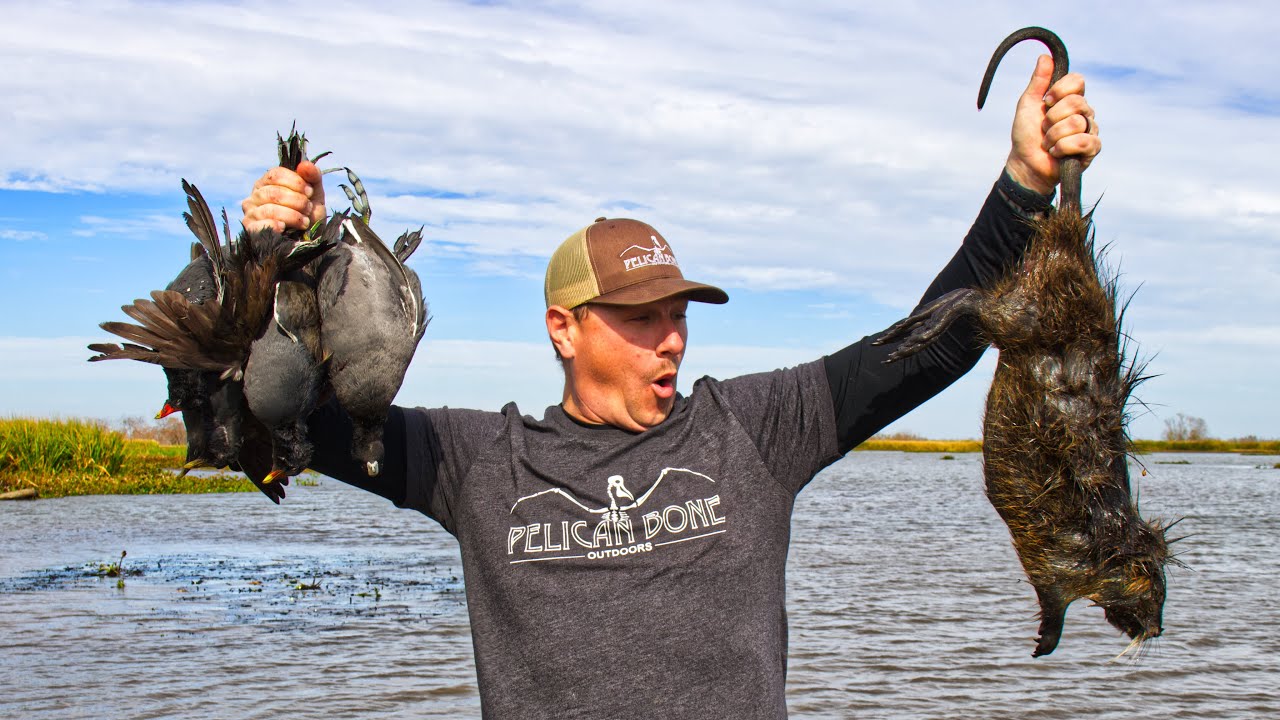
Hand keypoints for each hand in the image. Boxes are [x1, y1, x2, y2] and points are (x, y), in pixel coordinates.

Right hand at [240, 160, 326, 233]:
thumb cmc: (308, 215)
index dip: (295, 182)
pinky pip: (260, 225)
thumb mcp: (315, 195)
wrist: (309, 242)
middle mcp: (255, 195)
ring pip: (269, 209)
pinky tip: (284, 228)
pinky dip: (275, 225)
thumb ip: (313, 177)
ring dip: (292, 216)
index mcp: (267, 183)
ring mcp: (251, 213)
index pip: (275, 174)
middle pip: (273, 192)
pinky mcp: (250, 230)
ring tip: (304, 222)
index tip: (310, 192)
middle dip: (297, 201)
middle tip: (308, 209)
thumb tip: (305, 165)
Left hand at [1004, 54, 1100, 194]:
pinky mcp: (1092, 149)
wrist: (1025, 163)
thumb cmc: (1027, 134)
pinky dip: (1063, 148)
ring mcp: (1090, 130)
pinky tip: (1056, 153)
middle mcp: (1084, 112)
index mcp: (1070, 98)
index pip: (1077, 81)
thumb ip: (1038, 82)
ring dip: (1054, 135)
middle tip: (1044, 127)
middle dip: (1052, 118)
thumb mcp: (1028, 104)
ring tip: (1049, 143)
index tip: (1046, 102)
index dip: (1060, 90)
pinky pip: (1083, 142)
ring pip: (1076, 123)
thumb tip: (1045, 56)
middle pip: (1076, 102)